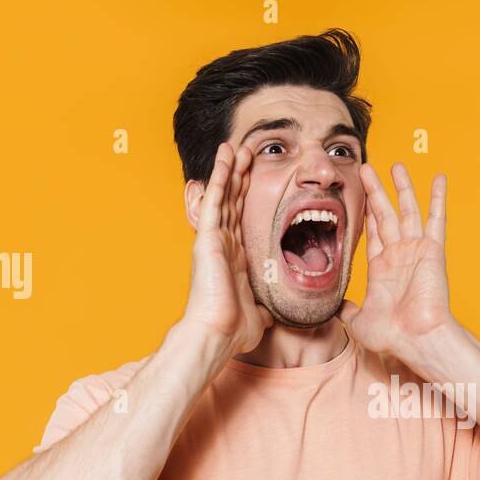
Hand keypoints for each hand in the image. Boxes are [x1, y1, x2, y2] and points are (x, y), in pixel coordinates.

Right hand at [182, 142, 272, 355]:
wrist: (217, 334)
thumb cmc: (233, 330)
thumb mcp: (257, 316)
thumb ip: (263, 310)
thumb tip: (271, 316)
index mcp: (235, 259)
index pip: (243, 220)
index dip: (248, 199)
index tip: (255, 180)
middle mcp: (223, 245)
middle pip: (232, 202)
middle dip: (240, 177)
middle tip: (247, 152)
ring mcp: (214, 239)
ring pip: (223, 195)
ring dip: (230, 170)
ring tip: (236, 146)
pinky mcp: (208, 236)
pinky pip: (215, 199)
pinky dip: (220, 176)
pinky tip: (225, 157)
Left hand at [339, 162, 454, 363]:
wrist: (416, 339)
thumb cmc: (392, 335)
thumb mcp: (358, 321)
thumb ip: (345, 309)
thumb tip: (333, 306)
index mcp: (382, 270)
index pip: (373, 233)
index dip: (366, 213)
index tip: (359, 195)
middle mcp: (399, 256)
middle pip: (386, 215)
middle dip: (376, 192)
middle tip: (367, 168)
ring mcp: (416, 251)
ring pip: (407, 210)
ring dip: (401, 187)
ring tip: (395, 165)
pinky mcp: (432, 250)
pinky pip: (436, 219)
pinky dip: (438, 198)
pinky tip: (439, 178)